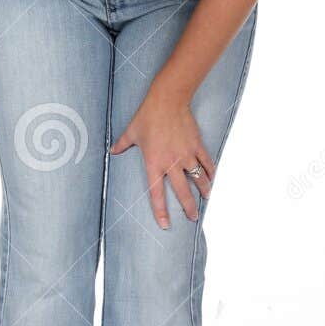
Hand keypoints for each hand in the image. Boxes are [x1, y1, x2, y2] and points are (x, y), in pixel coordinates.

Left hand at [110, 91, 215, 228]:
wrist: (168, 100)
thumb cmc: (148, 116)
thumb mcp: (131, 131)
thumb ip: (122, 144)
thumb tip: (112, 150)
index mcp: (154, 163)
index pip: (157, 193)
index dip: (161, 211)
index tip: (166, 225)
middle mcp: (171, 162)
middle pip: (183, 191)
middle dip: (189, 207)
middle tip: (193, 218)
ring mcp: (186, 154)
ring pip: (198, 178)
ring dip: (203, 191)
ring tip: (206, 199)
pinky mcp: (197, 145)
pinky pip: (206, 162)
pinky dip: (210, 172)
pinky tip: (212, 179)